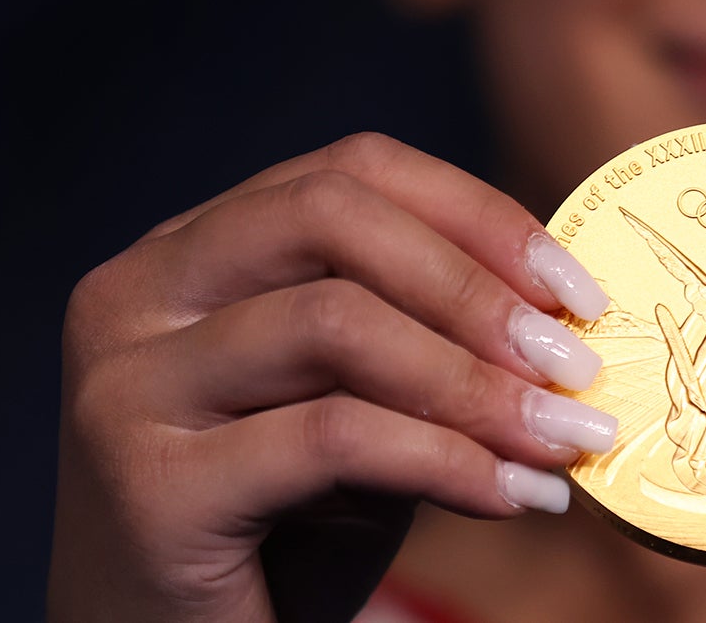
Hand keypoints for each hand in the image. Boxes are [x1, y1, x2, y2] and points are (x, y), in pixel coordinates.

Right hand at [48, 133, 616, 622]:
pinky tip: (517, 496)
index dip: (479, 216)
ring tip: (565, 439)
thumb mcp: (362, 406)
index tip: (579, 290)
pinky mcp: (147, 484)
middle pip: (331, 216)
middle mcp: (137, 294)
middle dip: (477, 285)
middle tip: (577, 362)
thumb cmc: (281, 531)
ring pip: (334, 321)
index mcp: (188, 251)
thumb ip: (427, 339)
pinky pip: (332, 435)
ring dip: (478, 382)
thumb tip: (567, 313)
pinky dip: (449, 460)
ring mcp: (126, 384)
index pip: (350, 173)